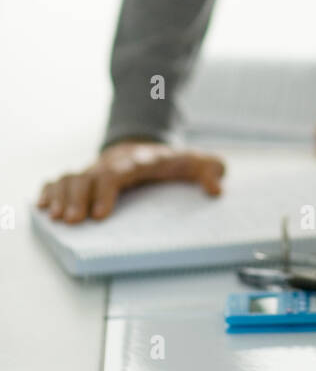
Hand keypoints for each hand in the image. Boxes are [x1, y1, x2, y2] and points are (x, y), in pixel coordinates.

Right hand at [36, 139, 225, 222]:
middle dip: (78, 198)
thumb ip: (210, 171)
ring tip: (56, 218)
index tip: (100, 214)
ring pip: (70, 177)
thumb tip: (217, 188)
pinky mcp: (84, 177)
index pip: (117, 172)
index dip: (106, 191)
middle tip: (75, 222)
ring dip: (61, 197)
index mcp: (137, 161)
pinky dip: (49, 191)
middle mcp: (111, 165)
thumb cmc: (171, 162)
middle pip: (88, 176)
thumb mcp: (196, 163)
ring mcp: (95, 170)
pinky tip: (42, 207)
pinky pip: (60, 179)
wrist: (147, 147)